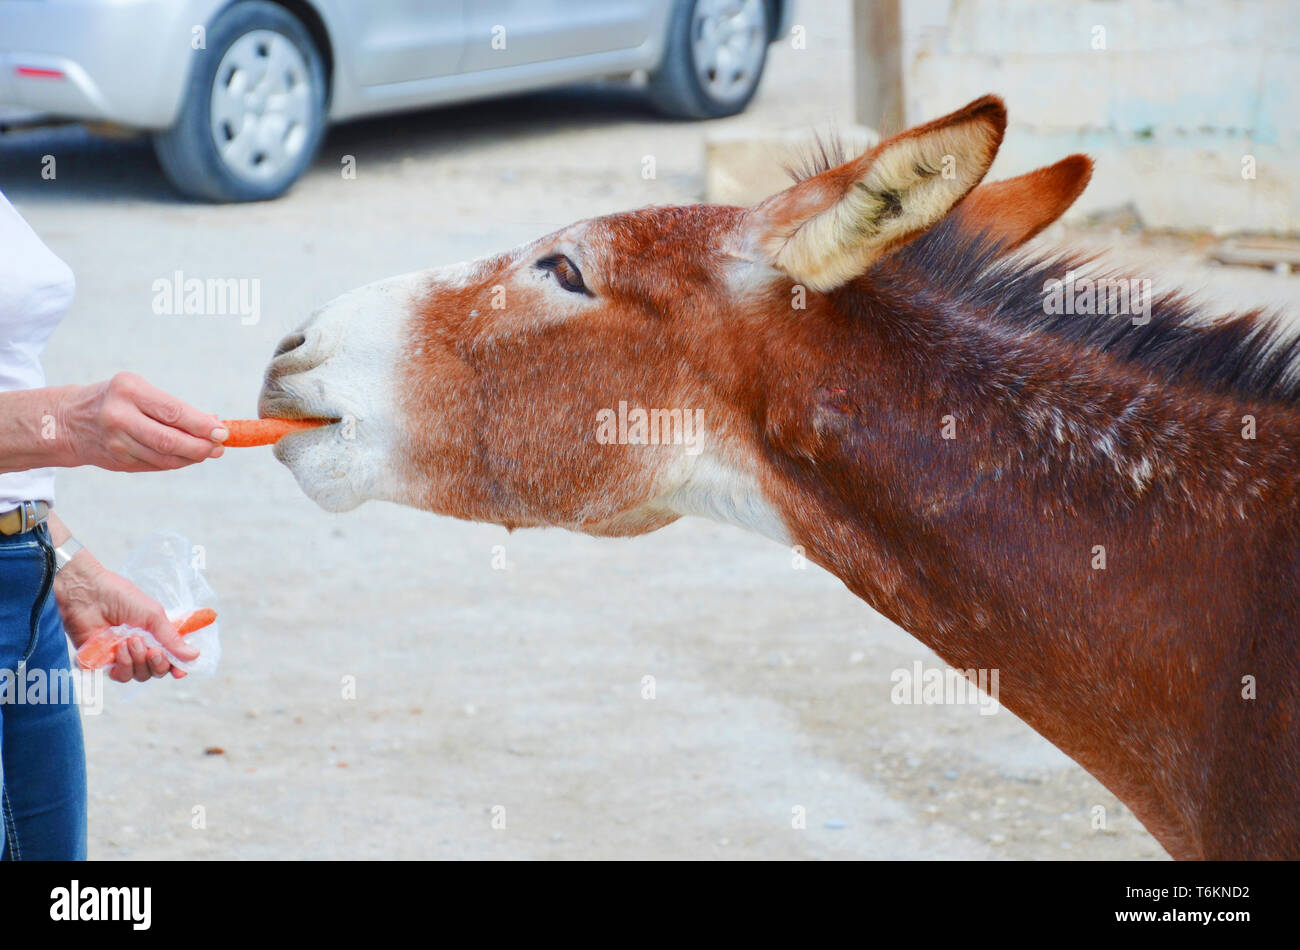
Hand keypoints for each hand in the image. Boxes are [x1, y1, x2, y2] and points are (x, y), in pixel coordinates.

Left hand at [53, 549, 198, 682]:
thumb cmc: (121, 597)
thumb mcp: (154, 615)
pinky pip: (117, 676)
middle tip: (152, 650)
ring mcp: (120, 657)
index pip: (171, 659)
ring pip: (137, 675)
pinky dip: (121, 665)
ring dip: (137, 661)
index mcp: (155, 636)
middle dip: (157, 663)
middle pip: (156, 671)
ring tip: (130, 642)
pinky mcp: (101, 662)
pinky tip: (117, 648)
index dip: (177, 667)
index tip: (180, 671)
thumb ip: (172, 638)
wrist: (87, 594)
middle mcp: (139, 649)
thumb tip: (194, 656)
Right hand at [58, 372, 227, 471]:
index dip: (201, 425)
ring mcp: (117, 443)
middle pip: (170, 440)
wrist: (68, 421)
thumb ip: (173, 408)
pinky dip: (177, 462)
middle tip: (220, 447)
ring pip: (165, 458)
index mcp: (128, 391)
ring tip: (209, 452)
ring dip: (192, 457)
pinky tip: (188, 457)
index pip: (173, 412)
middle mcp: (119, 417)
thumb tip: (213, 423)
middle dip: (201, 447)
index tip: (222, 431)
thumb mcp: (139, 391)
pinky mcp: (118, 462)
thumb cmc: (116, 400)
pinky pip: (156, 466)